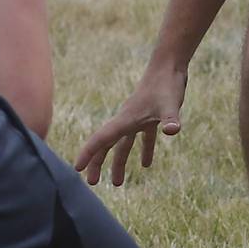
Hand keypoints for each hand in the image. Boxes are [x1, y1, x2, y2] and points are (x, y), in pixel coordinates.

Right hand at [75, 66, 187, 185]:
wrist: (169, 65)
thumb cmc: (167, 83)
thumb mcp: (170, 103)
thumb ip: (170, 119)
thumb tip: (172, 131)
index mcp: (125, 119)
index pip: (101, 139)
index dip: (88, 154)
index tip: (77, 168)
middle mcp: (127, 120)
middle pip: (107, 144)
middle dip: (98, 162)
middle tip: (91, 182)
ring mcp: (138, 118)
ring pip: (122, 144)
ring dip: (119, 162)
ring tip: (117, 183)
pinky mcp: (150, 116)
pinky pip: (143, 137)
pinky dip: (143, 150)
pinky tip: (146, 164)